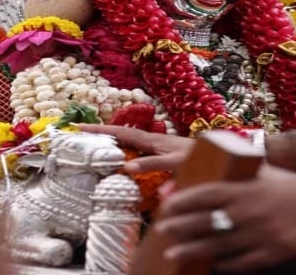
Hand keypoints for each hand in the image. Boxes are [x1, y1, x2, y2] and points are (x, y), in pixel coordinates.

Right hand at [77, 124, 192, 172]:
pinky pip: (136, 148)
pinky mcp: (162, 152)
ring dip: (109, 140)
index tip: (79, 128)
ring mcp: (156, 145)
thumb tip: (127, 168)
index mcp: (152, 141)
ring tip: (88, 143)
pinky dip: (122, 148)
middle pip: (120, 134)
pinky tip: (115, 155)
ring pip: (127, 140)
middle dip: (99, 133)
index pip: (120, 134)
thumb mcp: (176, 164)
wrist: (220, 154)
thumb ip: (153, 166)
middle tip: (76, 134)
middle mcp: (152, 140)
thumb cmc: (199, 159)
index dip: (99, 131)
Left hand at [154, 166, 295, 271]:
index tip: (165, 204)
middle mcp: (251, 211)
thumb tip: (204, 175)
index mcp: (248, 188)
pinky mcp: (274, 253)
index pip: (207, 192)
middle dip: (181, 226)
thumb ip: (235, 176)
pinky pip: (242, 263)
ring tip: (171, 254)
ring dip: (193, 250)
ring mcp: (262, 234)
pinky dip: (223, 266)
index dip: (183, 199)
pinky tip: (208, 267)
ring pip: (219, 245)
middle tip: (161, 230)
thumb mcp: (265, 175)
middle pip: (208, 220)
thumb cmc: (294, 188)